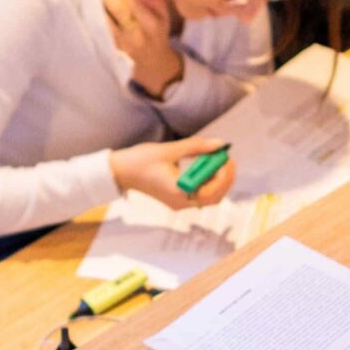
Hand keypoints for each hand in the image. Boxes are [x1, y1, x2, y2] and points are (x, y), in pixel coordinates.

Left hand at [100, 0, 182, 96]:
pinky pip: (100, 31)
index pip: (133, 2)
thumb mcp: (164, 19)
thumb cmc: (156, 35)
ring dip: (94, 2)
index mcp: (152, 26)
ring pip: (105, 20)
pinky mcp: (112, 50)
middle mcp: (137, 36)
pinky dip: (92, 16)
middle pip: (118, 9)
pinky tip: (83, 4)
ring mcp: (123, 45)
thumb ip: (156, 2)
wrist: (152, 64)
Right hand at [113, 138, 233, 211]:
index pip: (213, 190)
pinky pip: (200, 196)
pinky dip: (208, 183)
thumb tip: (220, 144)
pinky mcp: (177, 201)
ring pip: (210, 198)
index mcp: (179, 193)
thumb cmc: (141, 160)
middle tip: (227, 159)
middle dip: (225, 178)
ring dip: (218, 181)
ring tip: (217, 161)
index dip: (224, 174)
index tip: (226, 157)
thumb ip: (197, 147)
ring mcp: (180, 204)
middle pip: (215, 197)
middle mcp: (182, 203)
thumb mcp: (170, 150)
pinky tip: (206, 167)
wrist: (121, 172)